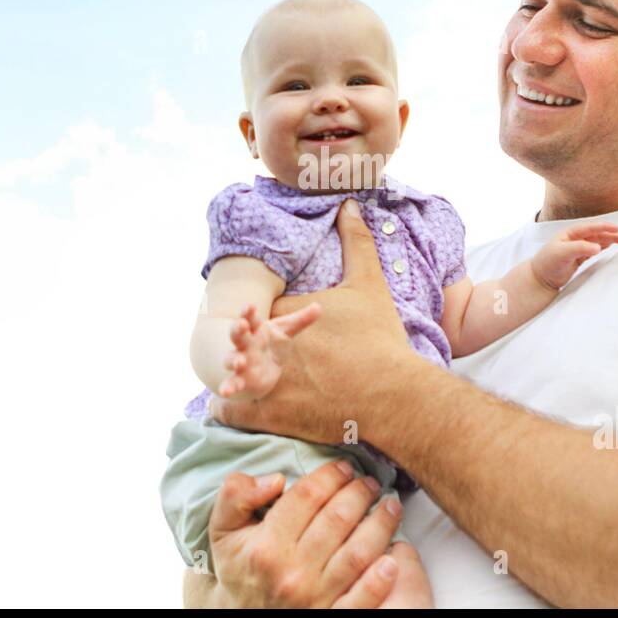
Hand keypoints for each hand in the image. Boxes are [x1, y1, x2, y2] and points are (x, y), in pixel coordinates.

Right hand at [202, 460, 404, 607]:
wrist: (240, 617)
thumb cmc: (240, 566)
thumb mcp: (223, 528)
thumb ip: (236, 495)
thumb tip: (275, 480)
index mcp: (266, 547)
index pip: (307, 497)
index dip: (330, 476)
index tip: (345, 467)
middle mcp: (291, 573)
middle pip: (337, 519)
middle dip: (360, 493)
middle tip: (370, 483)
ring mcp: (314, 599)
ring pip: (358, 553)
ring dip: (381, 524)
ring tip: (390, 506)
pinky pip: (363, 599)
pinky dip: (380, 579)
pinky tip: (393, 559)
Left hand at [210, 199, 410, 442]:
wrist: (392, 393)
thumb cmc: (379, 339)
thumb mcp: (369, 284)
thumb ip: (356, 242)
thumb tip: (349, 204)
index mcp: (286, 314)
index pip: (259, 311)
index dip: (257, 317)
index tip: (258, 319)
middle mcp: (271, 347)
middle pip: (241, 342)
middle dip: (240, 345)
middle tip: (241, 351)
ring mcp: (270, 382)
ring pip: (234, 377)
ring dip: (231, 376)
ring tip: (227, 379)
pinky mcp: (274, 414)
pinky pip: (236, 412)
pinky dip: (229, 409)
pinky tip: (226, 407)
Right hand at [219, 301, 321, 398]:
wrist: (263, 369)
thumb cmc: (272, 344)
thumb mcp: (287, 331)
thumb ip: (301, 320)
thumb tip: (319, 307)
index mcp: (255, 329)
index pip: (251, 317)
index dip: (248, 311)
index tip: (250, 306)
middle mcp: (245, 344)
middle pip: (238, 335)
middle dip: (237, 329)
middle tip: (241, 325)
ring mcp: (241, 361)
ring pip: (231, 359)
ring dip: (233, 360)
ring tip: (239, 363)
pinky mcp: (241, 380)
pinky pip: (232, 383)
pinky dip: (228, 387)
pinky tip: (225, 392)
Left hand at [530, 222, 617, 290]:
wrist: (539, 279)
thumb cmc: (547, 264)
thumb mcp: (562, 254)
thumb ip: (579, 248)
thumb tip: (598, 247)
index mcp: (569, 233)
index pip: (591, 228)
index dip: (605, 227)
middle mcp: (574, 238)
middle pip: (598, 233)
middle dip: (613, 234)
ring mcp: (577, 247)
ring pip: (598, 240)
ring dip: (612, 239)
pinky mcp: (579, 257)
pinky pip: (595, 249)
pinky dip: (604, 246)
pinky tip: (612, 245)